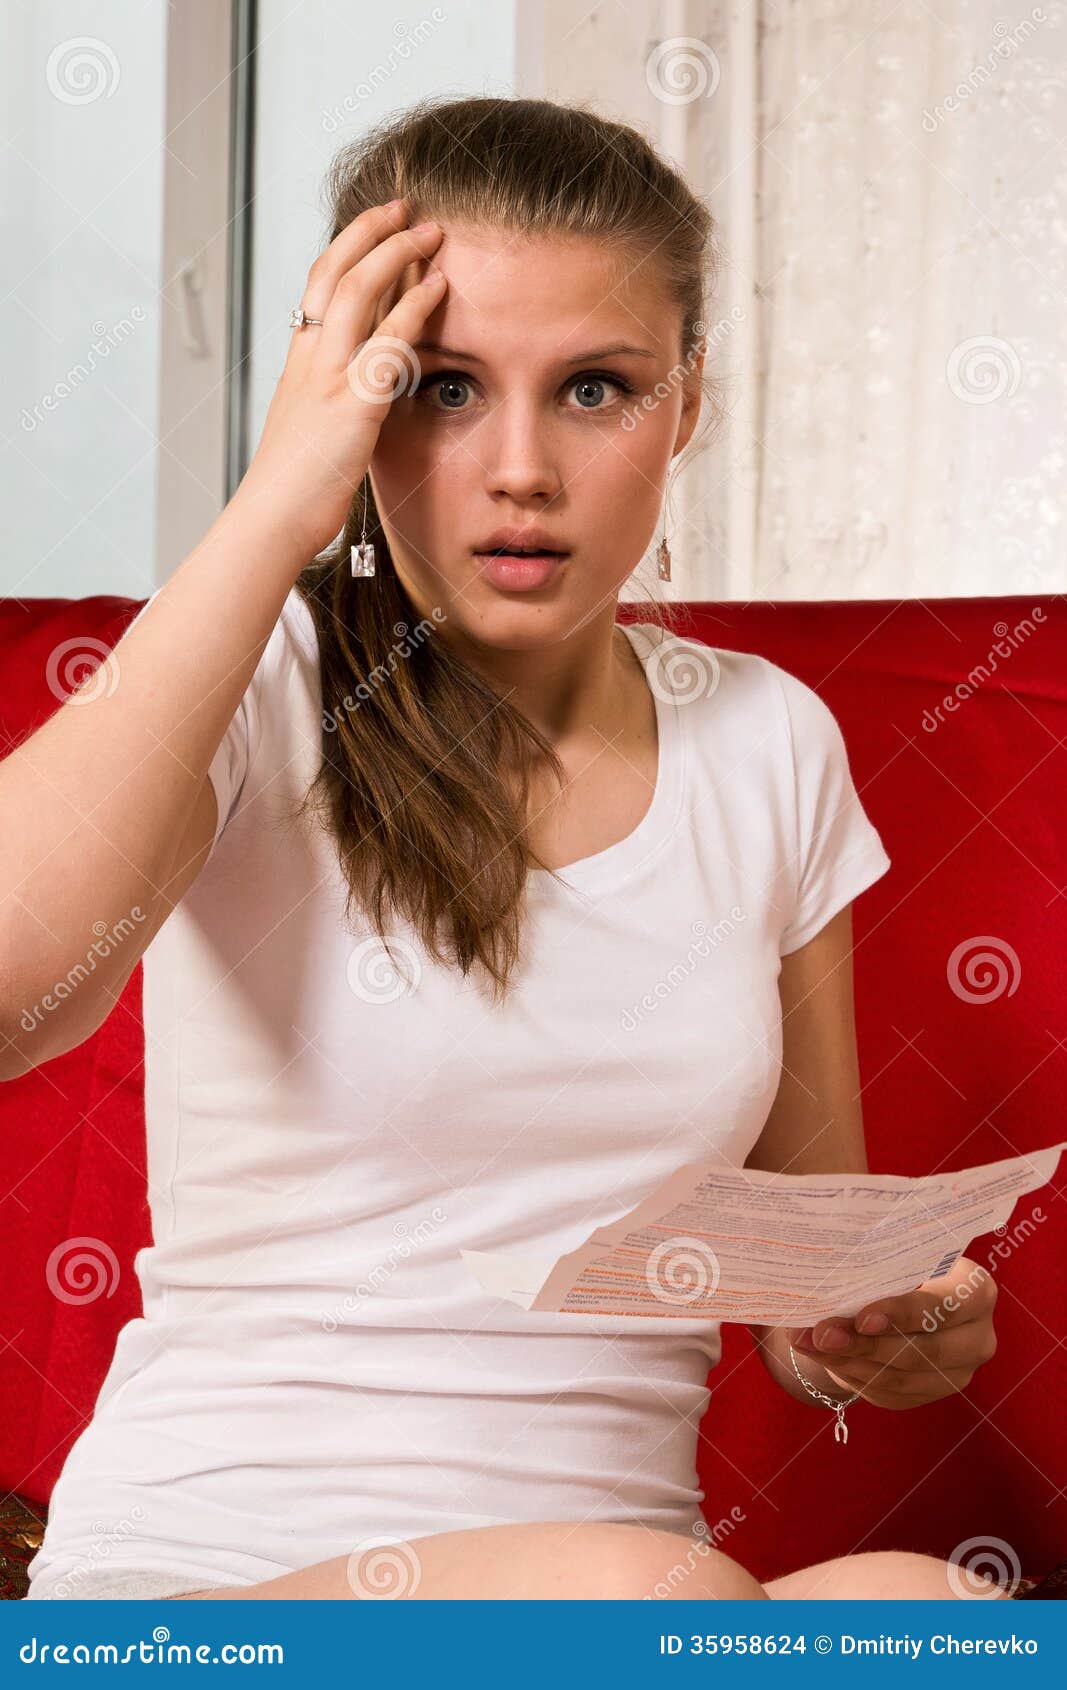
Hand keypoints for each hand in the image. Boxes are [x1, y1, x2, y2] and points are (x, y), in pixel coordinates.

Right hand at [233, 198, 446, 558]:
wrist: (272, 520)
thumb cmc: (293, 487)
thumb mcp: (313, 429)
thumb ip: (335, 400)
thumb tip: (363, 391)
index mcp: (299, 362)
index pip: (318, 283)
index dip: (348, 246)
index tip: (377, 225)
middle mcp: (310, 358)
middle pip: (335, 271)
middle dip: (372, 231)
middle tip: (407, 209)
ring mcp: (329, 377)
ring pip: (358, 291)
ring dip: (397, 253)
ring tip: (430, 233)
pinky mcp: (353, 405)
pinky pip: (387, 342)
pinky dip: (415, 308)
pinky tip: (440, 288)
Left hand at [788, 1257, 997, 1409]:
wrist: (903, 1297)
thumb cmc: (901, 1265)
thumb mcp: (899, 1258)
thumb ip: (879, 1268)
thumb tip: (830, 1280)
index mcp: (977, 1291)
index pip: (945, 1307)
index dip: (903, 1314)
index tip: (862, 1318)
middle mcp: (977, 1338)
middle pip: (923, 1352)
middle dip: (866, 1344)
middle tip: (822, 1335)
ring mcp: (957, 1373)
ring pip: (901, 1377)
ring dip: (849, 1362)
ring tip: (809, 1344)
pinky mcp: (930, 1393)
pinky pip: (889, 1393)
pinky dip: (852, 1375)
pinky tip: (823, 1358)